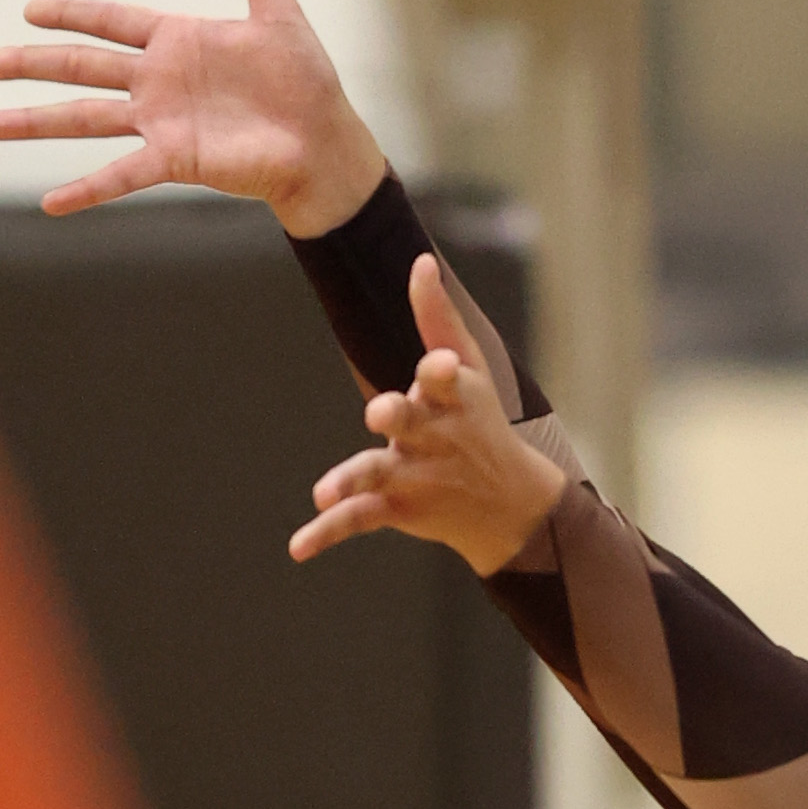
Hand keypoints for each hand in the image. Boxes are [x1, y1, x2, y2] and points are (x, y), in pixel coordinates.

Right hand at [0, 0, 386, 236]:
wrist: (323, 142)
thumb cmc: (305, 80)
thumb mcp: (278, 15)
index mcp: (178, 41)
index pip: (112, 21)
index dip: (71, 14)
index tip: (29, 10)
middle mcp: (159, 81)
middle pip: (83, 67)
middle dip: (34, 64)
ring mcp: (162, 122)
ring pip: (86, 119)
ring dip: (37, 121)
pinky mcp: (175, 160)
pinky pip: (122, 174)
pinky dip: (87, 189)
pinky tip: (50, 202)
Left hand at [290, 255, 565, 577]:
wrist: (510, 505)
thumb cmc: (481, 421)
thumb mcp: (470, 369)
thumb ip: (438, 318)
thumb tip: (420, 261)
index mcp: (454, 397)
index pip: (447, 380)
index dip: (440, 373)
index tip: (434, 367)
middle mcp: (435, 436)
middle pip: (410, 421)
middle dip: (397, 416)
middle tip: (378, 413)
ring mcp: (415, 473)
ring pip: (378, 472)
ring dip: (352, 479)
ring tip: (325, 492)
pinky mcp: (396, 507)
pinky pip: (358, 519)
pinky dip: (326, 534)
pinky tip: (297, 547)